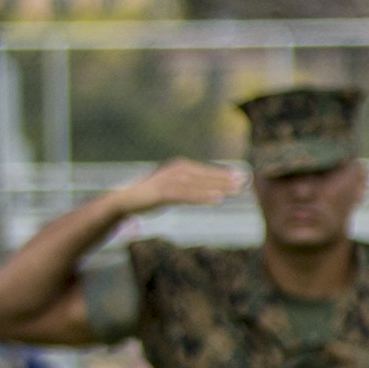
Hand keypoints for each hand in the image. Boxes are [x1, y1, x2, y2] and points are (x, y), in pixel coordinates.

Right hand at [108, 158, 241, 220]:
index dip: (223, 173)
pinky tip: (218, 200)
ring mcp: (167, 180)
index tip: (242, 176)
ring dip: (218, 186)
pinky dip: (203, 197)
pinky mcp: (161, 192)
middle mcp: (174, 170)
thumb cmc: (150, 195)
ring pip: (198, 184)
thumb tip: (210, 191)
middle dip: (225, 178)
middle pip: (205, 175)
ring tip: (236, 190)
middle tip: (245, 181)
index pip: (205, 170)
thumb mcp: (173, 189)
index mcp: (178, 167)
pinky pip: (187, 195)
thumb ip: (189, 188)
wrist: (123, 200)